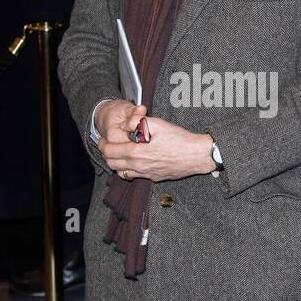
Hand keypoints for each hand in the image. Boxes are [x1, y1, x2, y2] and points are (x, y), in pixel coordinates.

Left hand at [100, 113, 215, 181]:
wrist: (197, 155)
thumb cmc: (179, 139)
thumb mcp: (157, 124)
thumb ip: (137, 122)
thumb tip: (124, 124)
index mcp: (137, 153)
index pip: (110, 152)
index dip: (103, 144)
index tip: (103, 138)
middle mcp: (139, 166)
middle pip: (112, 164)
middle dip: (106, 154)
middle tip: (107, 145)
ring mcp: (146, 174)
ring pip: (121, 173)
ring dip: (116, 163)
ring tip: (119, 152)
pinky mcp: (154, 177)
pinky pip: (134, 176)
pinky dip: (128, 169)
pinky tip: (134, 160)